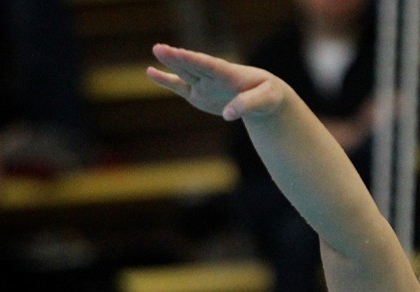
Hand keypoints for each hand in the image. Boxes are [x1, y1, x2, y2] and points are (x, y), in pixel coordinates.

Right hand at [147, 44, 284, 120]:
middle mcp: (214, 77)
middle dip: (178, 58)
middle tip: (161, 48)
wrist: (263, 98)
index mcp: (231, 74)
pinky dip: (166, 80)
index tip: (181, 53)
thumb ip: (247, 104)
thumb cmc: (268, 96)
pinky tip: (150, 72)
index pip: (211, 65)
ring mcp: (204, 84)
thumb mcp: (266, 99)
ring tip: (157, 50)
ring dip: (171, 63)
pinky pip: (179, 86)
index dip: (195, 60)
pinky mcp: (198, 94)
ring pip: (185, 72)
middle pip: (194, 66)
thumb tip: (228, 115)